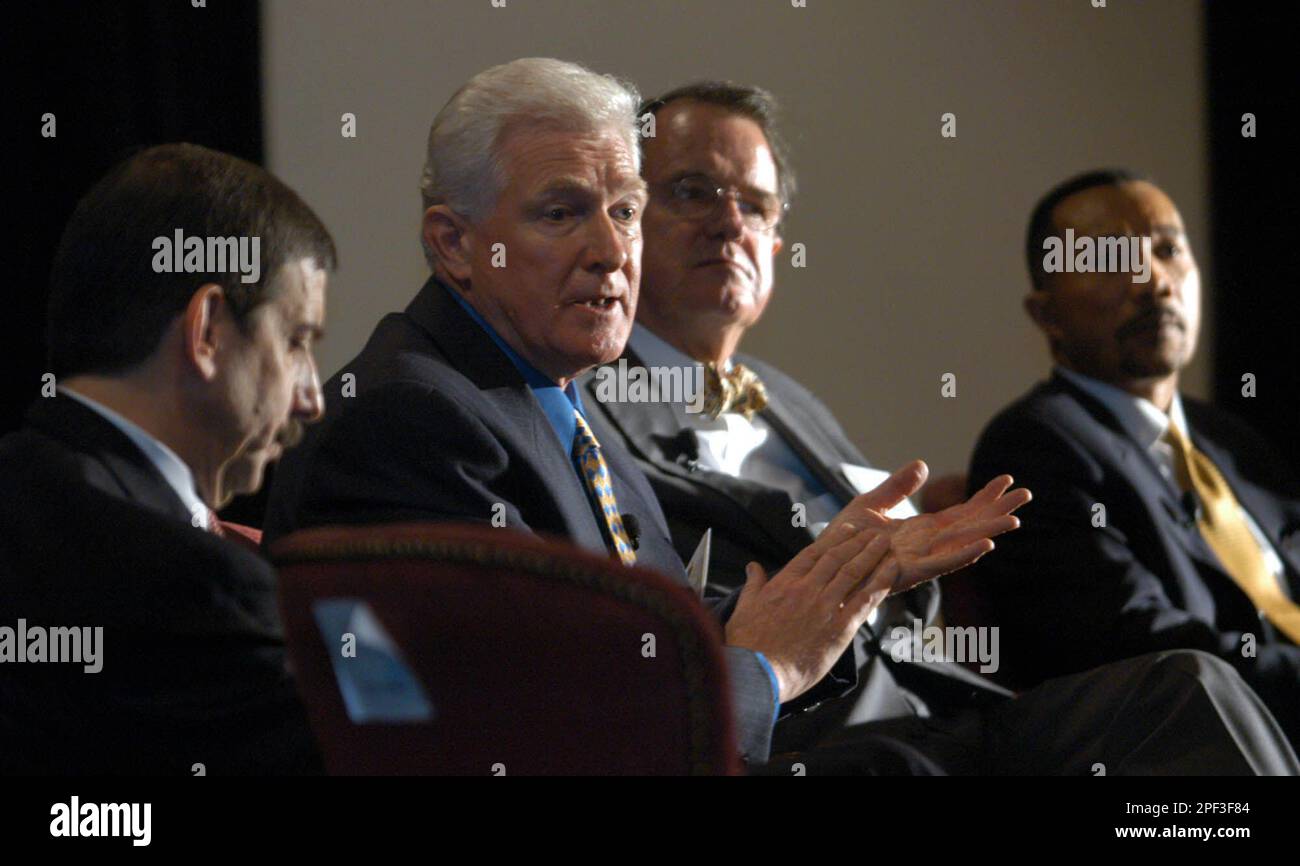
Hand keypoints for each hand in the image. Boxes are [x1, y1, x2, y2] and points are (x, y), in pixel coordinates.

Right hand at [724, 522, 891, 702]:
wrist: (756, 672)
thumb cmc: (747, 643)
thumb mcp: (744, 607)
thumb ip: (753, 584)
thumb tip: (753, 566)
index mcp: (784, 583)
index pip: (814, 553)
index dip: (834, 538)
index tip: (848, 529)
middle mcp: (807, 589)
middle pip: (837, 558)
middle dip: (858, 542)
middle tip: (874, 532)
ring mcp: (825, 607)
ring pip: (853, 573)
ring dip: (872, 554)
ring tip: (885, 542)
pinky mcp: (839, 629)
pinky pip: (865, 600)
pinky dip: (881, 582)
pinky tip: (892, 569)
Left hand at [829, 461, 1030, 594]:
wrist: (820, 560)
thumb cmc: (842, 539)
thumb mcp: (872, 503)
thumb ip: (897, 487)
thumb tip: (922, 465)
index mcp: (919, 532)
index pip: (960, 514)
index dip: (983, 498)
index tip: (1006, 481)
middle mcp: (925, 547)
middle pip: (970, 527)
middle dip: (997, 512)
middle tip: (1026, 495)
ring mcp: (919, 560)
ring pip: (962, 544)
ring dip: (989, 531)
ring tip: (1016, 519)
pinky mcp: (909, 572)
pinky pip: (941, 563)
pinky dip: (965, 555)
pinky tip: (987, 545)